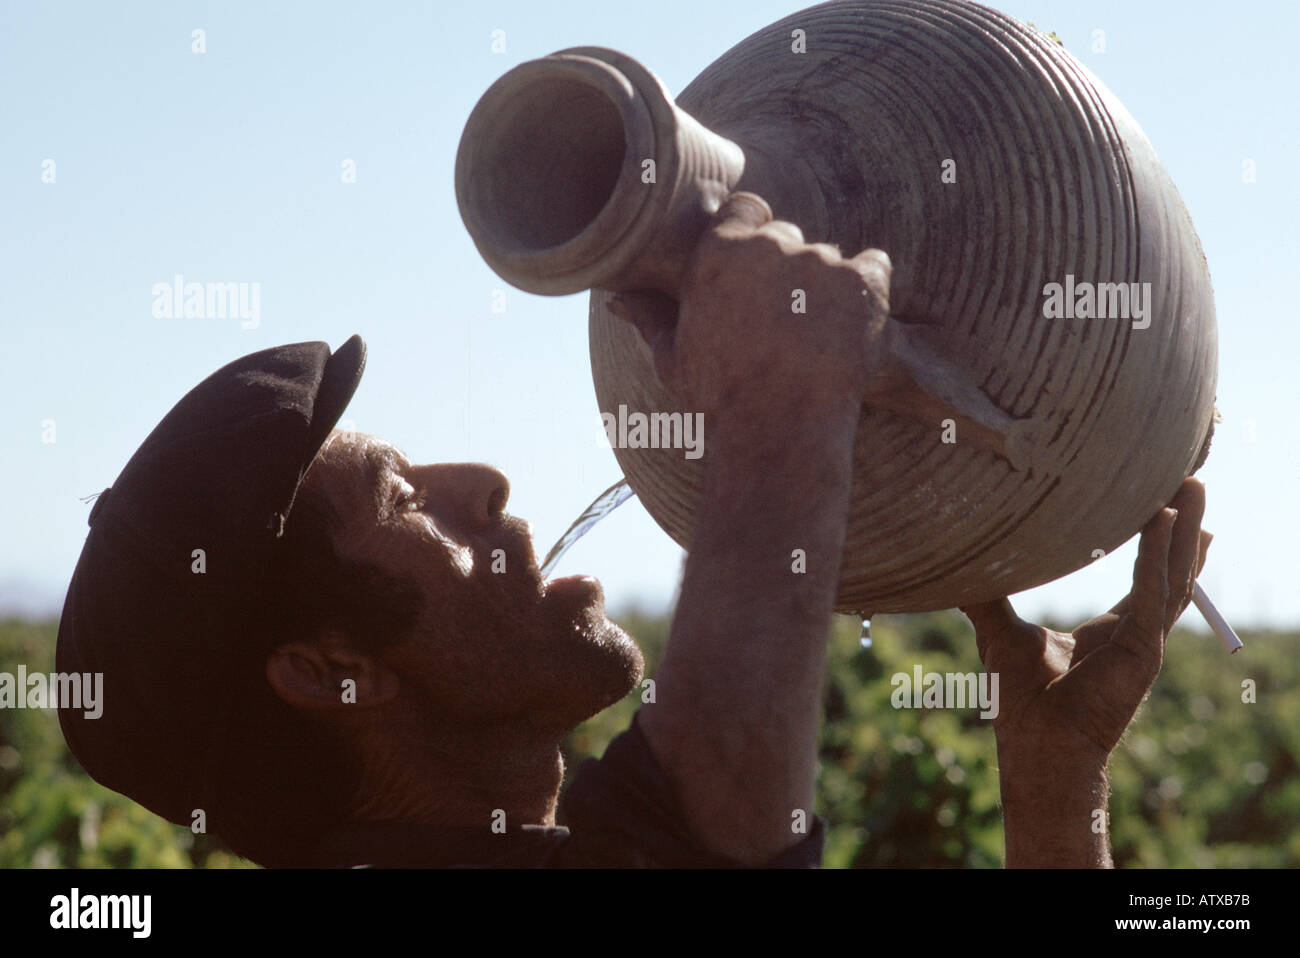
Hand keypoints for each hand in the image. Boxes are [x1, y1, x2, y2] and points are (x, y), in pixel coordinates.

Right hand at [609, 192, 892, 419]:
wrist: (779, 429)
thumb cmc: (720, 397)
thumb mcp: (674, 358)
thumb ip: (651, 317)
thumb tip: (616, 298)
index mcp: (718, 253)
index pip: (747, 208)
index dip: (754, 238)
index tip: (755, 276)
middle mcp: (770, 246)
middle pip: (787, 237)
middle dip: (786, 271)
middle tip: (782, 323)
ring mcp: (820, 261)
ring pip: (827, 258)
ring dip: (825, 287)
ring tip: (813, 340)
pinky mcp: (863, 281)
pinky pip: (874, 267)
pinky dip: (866, 292)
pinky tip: (848, 329)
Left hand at [962, 477, 1211, 763]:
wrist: (1035, 745)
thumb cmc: (1019, 698)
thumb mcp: (999, 632)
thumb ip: (985, 599)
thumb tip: (956, 568)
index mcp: (1110, 634)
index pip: (1144, 579)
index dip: (1157, 544)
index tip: (1168, 507)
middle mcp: (1134, 636)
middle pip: (1169, 568)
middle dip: (1182, 524)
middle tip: (1192, 479)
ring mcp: (1144, 644)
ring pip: (1174, 574)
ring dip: (1184, 530)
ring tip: (1194, 486)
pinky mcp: (1143, 651)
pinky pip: (1155, 593)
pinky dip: (1160, 557)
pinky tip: (1166, 521)